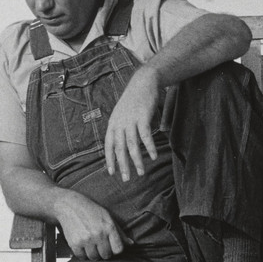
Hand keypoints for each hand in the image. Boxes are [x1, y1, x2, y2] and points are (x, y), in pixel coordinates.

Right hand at [55, 190, 125, 259]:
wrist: (69, 206)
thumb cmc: (91, 211)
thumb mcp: (108, 217)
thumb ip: (119, 232)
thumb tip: (131, 244)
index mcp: (109, 227)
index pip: (118, 250)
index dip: (116, 250)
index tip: (111, 246)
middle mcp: (98, 234)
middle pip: (107, 256)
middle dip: (104, 252)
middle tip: (99, 245)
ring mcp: (86, 240)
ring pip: (94, 258)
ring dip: (93, 254)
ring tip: (91, 244)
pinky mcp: (75, 243)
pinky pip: (82, 257)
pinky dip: (82, 254)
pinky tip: (83, 245)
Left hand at [104, 66, 161, 180]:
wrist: (143, 82)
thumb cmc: (133, 100)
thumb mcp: (122, 114)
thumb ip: (121, 128)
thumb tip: (122, 145)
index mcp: (113, 123)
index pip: (109, 145)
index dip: (110, 160)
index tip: (112, 173)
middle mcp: (119, 123)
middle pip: (120, 148)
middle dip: (123, 165)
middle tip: (126, 179)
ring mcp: (131, 120)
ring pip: (132, 144)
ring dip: (137, 160)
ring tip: (141, 172)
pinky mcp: (143, 117)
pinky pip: (145, 136)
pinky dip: (149, 147)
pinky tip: (153, 157)